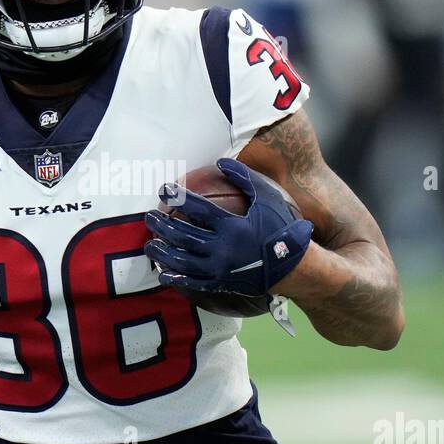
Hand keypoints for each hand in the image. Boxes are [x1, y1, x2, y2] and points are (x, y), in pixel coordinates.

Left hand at [143, 157, 313, 297]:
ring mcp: (221, 269)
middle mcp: (223, 249)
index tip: (164, 190)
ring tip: (149, 245)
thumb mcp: (268, 197)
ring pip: (184, 261)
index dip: (179, 198)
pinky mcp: (222, 283)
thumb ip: (245, 178)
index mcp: (233, 226)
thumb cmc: (281, 227)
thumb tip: (221, 161)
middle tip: (148, 217)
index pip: (198, 209)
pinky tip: (163, 273)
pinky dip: (177, 278)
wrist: (294, 266)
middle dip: (163, 225)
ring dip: (163, 253)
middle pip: (184, 235)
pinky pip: (195, 283)